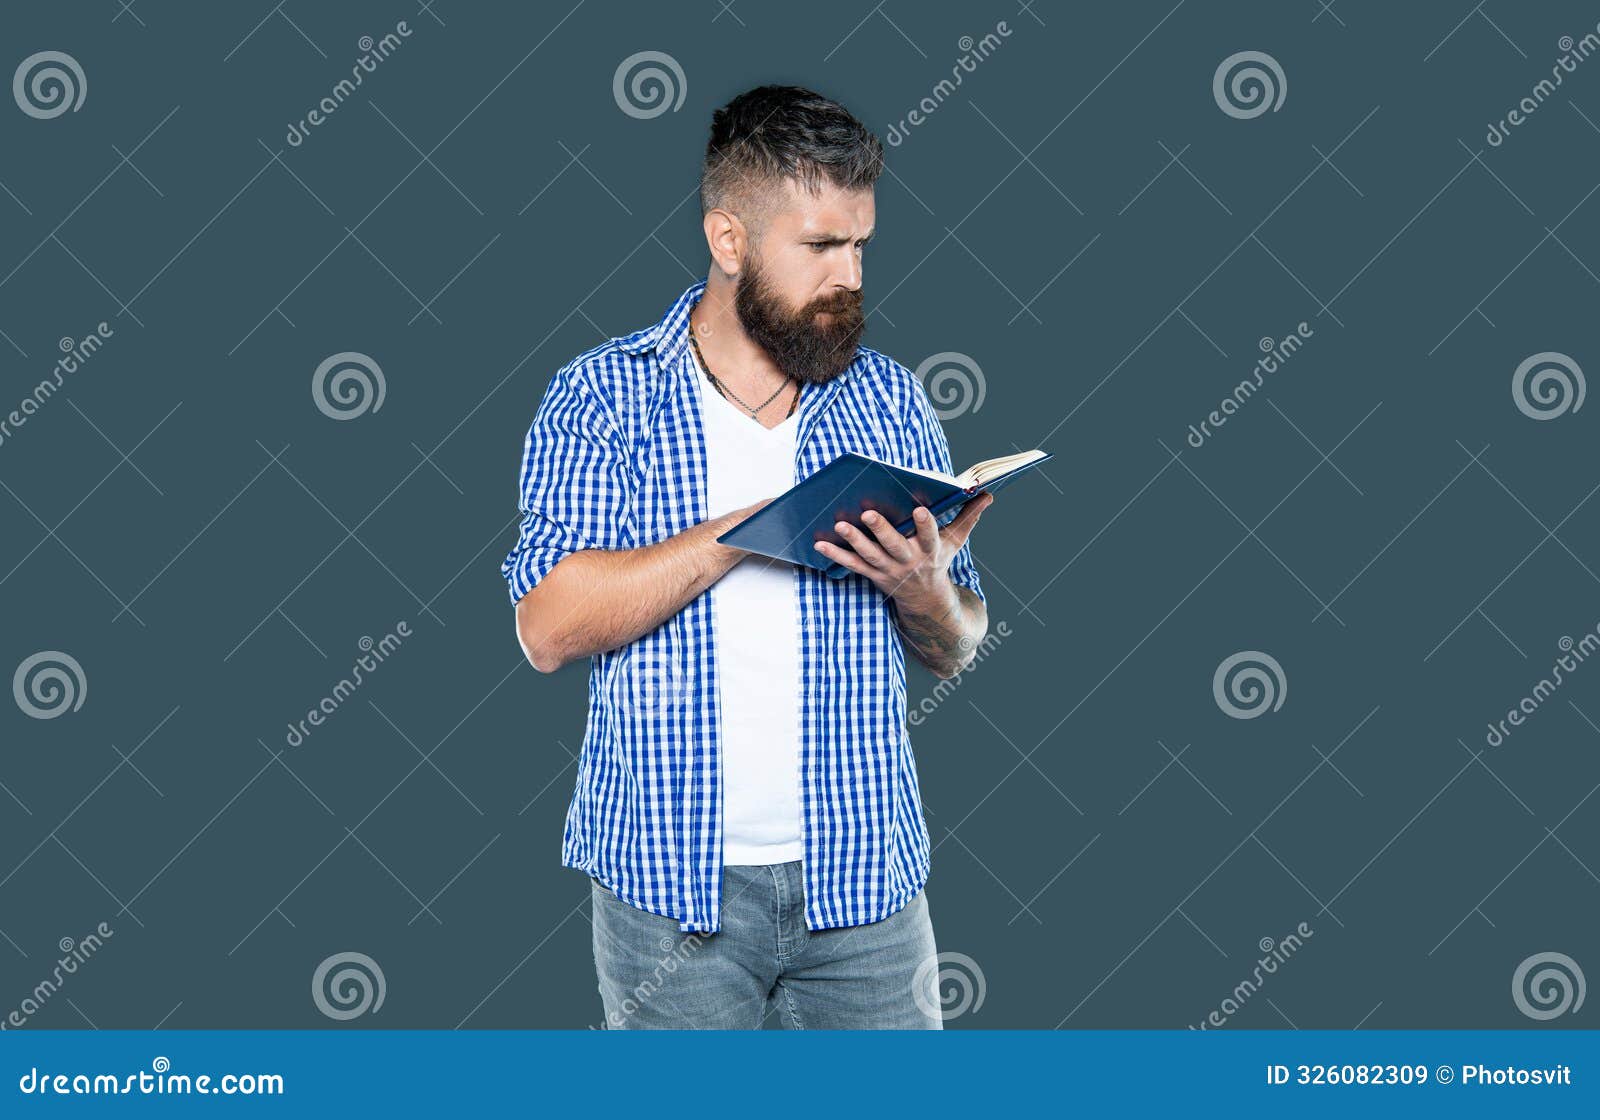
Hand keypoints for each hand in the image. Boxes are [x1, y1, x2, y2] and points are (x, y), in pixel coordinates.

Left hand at [814, 491, 993, 607]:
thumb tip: (988, 494)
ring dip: (853, 541)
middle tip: (868, 513)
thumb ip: (968, 516)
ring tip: (840, 524)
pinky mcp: (872, 575)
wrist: (926, 600)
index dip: (926, 525)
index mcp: (930, 551)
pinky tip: (819, 543)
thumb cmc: (938, 561)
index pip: (930, 536)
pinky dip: (835, 555)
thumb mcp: (955, 541)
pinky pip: (852, 565)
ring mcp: (888, 570)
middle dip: (881, 530)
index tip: (920, 509)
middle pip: (894, 545)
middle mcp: (908, 561)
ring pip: (869, 555)